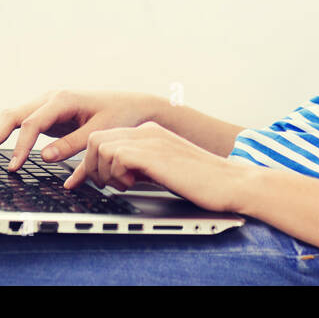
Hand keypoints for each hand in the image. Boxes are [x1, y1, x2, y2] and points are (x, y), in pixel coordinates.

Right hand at [0, 89, 160, 171]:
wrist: (131, 104)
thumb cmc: (119, 116)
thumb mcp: (98, 131)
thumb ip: (71, 145)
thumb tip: (44, 157)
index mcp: (62, 100)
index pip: (32, 124)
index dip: (20, 147)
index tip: (13, 167)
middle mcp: (50, 98)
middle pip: (14, 115)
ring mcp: (46, 103)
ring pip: (12, 114)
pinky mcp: (46, 111)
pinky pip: (18, 117)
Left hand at [64, 121, 246, 213]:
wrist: (230, 182)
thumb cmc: (202, 182)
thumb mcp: (163, 171)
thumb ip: (140, 168)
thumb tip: (114, 177)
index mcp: (150, 133)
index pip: (106, 138)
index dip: (92, 162)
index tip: (88, 181)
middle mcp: (147, 132)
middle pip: (96, 138)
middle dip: (93, 166)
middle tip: (109, 184)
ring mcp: (150, 140)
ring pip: (100, 146)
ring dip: (105, 171)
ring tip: (125, 185)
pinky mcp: (154, 153)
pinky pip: (115, 156)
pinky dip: (116, 174)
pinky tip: (133, 184)